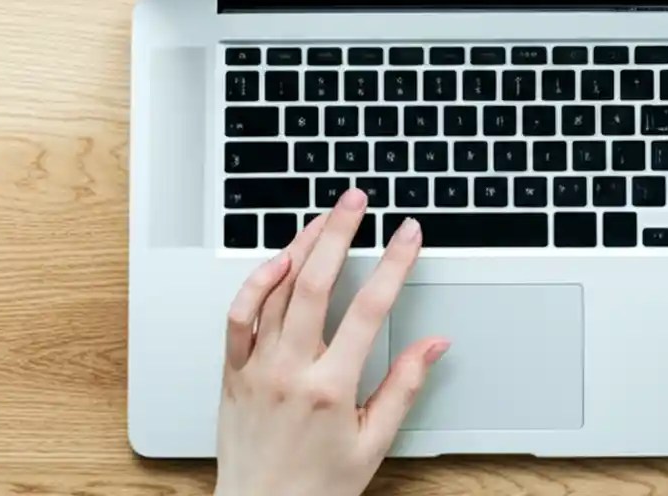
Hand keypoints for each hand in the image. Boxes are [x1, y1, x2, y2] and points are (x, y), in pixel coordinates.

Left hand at [215, 189, 448, 495]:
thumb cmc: (316, 487)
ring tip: (324, 218)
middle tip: (357, 200)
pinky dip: (255, 284)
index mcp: (332, 387)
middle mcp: (291, 370)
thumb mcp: (374, 443)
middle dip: (340, 232)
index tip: (408, 233)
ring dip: (302, 246)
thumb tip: (434, 345)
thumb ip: (404, 387)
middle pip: (318, 282)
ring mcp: (257, 367)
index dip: (393, 263)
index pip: (370, 309)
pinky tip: (275, 262)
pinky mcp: (233, 371)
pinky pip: (238, 316)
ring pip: (278, 290)